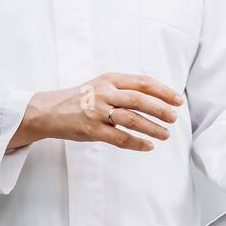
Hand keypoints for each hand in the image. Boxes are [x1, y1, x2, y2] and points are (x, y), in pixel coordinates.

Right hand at [13, 72, 183, 150]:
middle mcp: (104, 93)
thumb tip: (155, 97)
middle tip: (173, 118)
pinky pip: (119, 138)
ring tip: (165, 135)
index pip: (142, 82)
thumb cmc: (78, 99)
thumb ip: (122, 88)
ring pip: (132, 119)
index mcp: (109, 79)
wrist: (47, 111)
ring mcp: (97, 112)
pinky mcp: (92, 130)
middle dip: (161, 109)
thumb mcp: (99, 85)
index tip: (178, 100)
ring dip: (152, 128)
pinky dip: (137, 143)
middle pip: (140, 100)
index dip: (163, 91)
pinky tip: (147, 146)